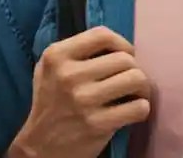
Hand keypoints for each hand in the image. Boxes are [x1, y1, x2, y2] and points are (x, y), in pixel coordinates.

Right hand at [7, 26, 150, 157]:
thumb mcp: (48, 69)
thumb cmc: (49, 103)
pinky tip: (131, 111)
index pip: (101, 35)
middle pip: (124, 59)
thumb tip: (115, 44)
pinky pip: (139, 108)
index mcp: (56, 56)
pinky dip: (141, 109)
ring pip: (136, 79)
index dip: (121, 43)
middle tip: (128, 81)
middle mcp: (69, 75)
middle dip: (133, 69)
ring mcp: (84, 100)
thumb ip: (74, 52)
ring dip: (142, 88)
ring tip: (134, 94)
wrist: (41, 146)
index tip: (125, 55)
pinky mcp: (98, 124)